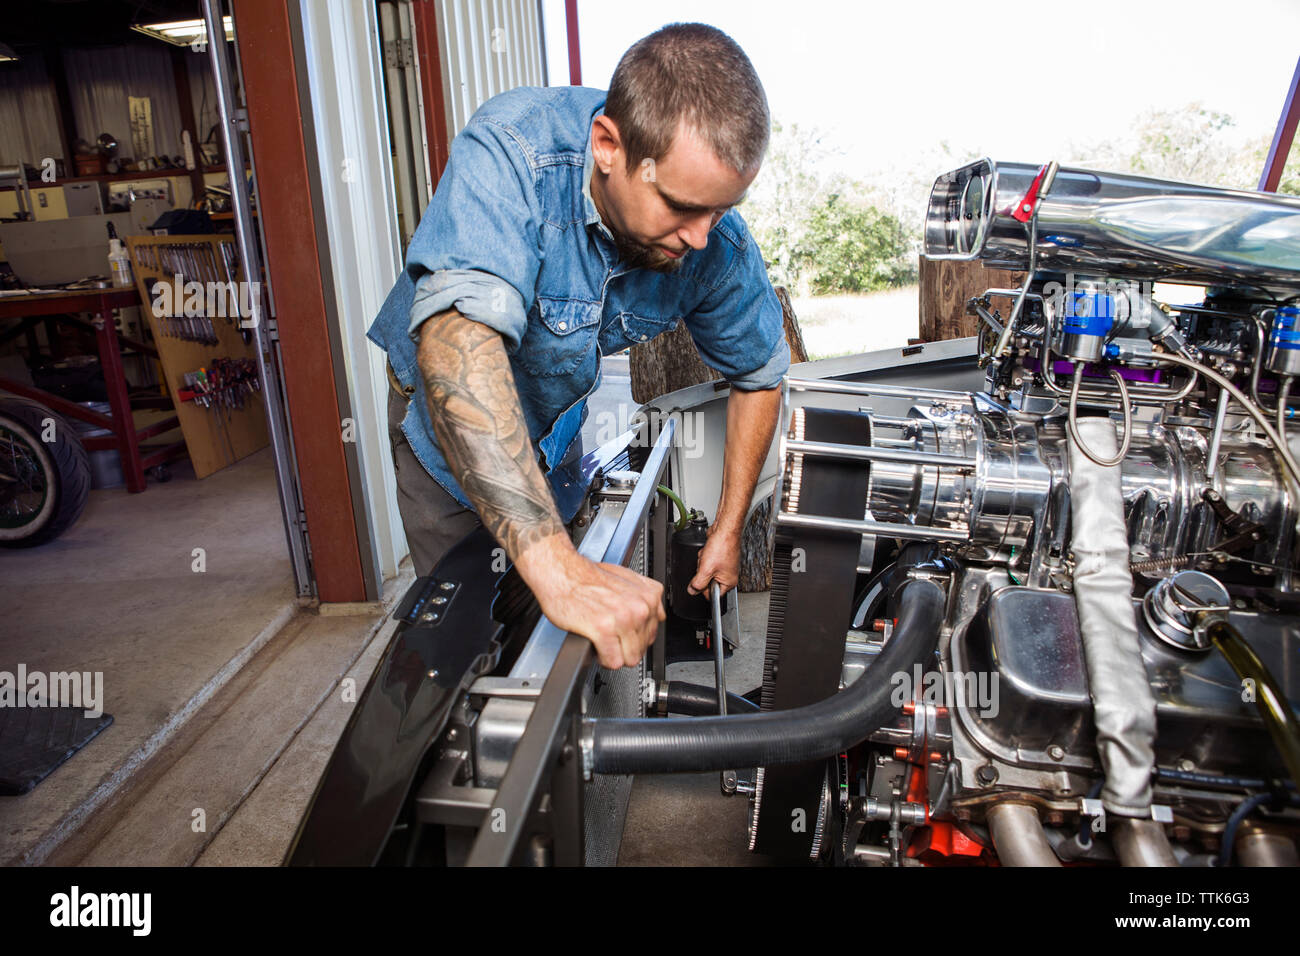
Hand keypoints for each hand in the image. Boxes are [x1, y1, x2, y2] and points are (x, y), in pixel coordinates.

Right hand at [517, 535, 664, 668]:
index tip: (622, 633)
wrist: (562, 572)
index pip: (653, 634)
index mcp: (648, 597)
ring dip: (614, 655)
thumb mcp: (627, 578)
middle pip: (642, 649)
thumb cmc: (587, 576)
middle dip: (624, 648)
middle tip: (609, 637)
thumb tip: (657, 614)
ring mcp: (623, 619)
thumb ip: (646, 596)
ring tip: (602, 641)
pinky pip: (613, 661)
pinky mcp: (603, 629)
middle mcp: (640, 608)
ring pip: (630, 658)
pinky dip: (602, 658)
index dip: (634, 638)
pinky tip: (595, 643)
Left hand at [687, 525, 740, 597]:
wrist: (724, 530)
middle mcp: (728, 575)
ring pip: (705, 570)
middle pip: (707, 581)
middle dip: (702, 572)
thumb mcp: (706, 569)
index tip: (699, 580)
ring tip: (708, 555)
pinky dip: (705, 556)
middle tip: (705, 564)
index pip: (712, 594)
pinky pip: (707, 561)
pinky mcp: (719, 557)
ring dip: (702, 563)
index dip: (703, 588)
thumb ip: (698, 583)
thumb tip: (692, 591)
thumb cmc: (722, 547)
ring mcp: (724, 566)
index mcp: (728, 582)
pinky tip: (708, 551)